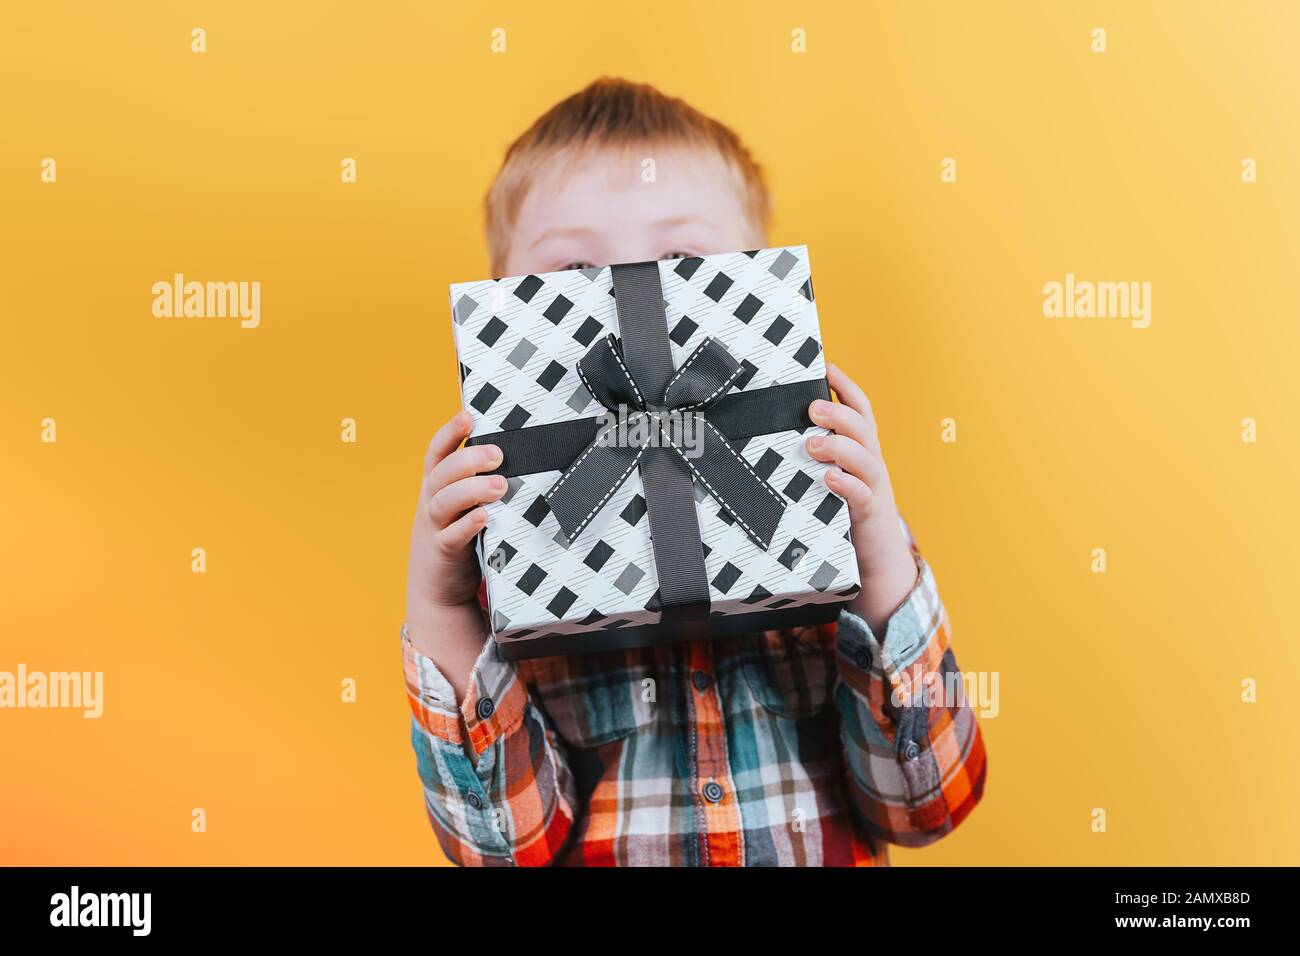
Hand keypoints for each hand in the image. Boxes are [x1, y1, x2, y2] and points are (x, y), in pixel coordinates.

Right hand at [404, 411, 507, 695]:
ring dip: (472, 490)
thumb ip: (477, 483)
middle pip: (442, 473)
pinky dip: (468, 525)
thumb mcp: (461, 507)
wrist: (438, 589)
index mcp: (435, 485)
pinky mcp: (443, 553)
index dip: (449, 432)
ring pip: (445, 502)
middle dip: (468, 460)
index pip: (436, 452)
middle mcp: (430, 502)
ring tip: (500, 485)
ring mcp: (434, 528)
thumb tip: (521, 454)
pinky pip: (452, 536)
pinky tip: (486, 517)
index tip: (469, 416)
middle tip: (498, 454)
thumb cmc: (458, 536)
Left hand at [804, 363, 918, 633]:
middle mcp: (872, 463)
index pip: (860, 409)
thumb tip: (773, 434)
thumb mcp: (832, 477)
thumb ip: (813, 456)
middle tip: (811, 408)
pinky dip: (846, 485)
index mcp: (863, 449)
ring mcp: (874, 488)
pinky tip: (828, 479)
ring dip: (839, 447)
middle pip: (863, 428)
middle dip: (838, 414)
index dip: (846, 386)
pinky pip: (862, 496)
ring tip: (811, 444)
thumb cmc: (845, 511)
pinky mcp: (870, 515)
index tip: (826, 365)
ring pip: (865, 459)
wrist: (878, 560)